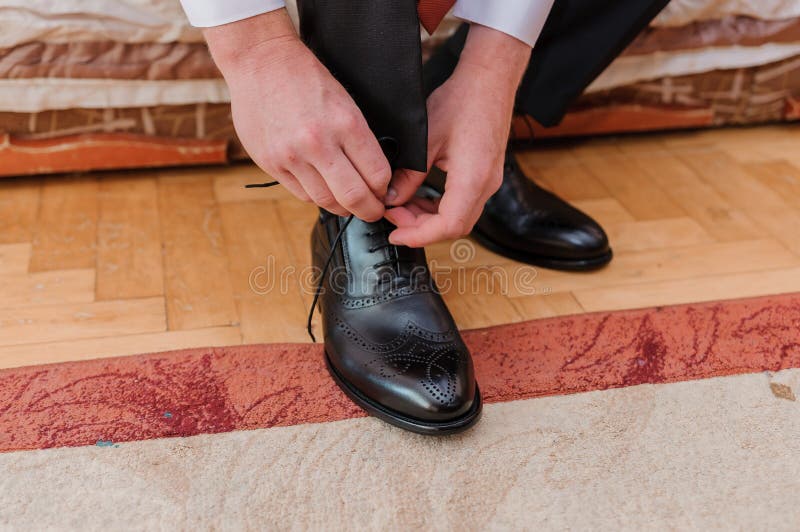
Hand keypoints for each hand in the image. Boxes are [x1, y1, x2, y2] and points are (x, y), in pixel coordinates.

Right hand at [204, 11, 390, 220]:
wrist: (261, 61)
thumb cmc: (307, 78)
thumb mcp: (345, 101)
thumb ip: (358, 139)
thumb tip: (373, 175)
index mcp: (346, 123)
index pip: (377, 174)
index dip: (385, 189)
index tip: (384, 192)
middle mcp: (318, 143)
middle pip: (354, 197)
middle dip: (369, 210)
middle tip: (373, 210)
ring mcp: (292, 156)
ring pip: (327, 201)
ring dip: (343, 207)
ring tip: (348, 202)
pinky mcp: (271, 163)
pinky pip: (302, 195)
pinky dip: (317, 196)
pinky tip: (323, 189)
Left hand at [384, 25, 530, 246]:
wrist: (489, 80)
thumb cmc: (462, 101)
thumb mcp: (425, 138)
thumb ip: (408, 175)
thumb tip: (391, 199)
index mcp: (473, 179)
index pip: (447, 226)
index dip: (418, 236)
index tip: (394, 234)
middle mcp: (486, 185)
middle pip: (454, 227)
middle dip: (421, 228)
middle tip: (392, 215)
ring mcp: (489, 181)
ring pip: (459, 218)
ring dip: (429, 219)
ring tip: (401, 206)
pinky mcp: (486, 175)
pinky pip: (463, 203)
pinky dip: (440, 207)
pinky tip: (419, 196)